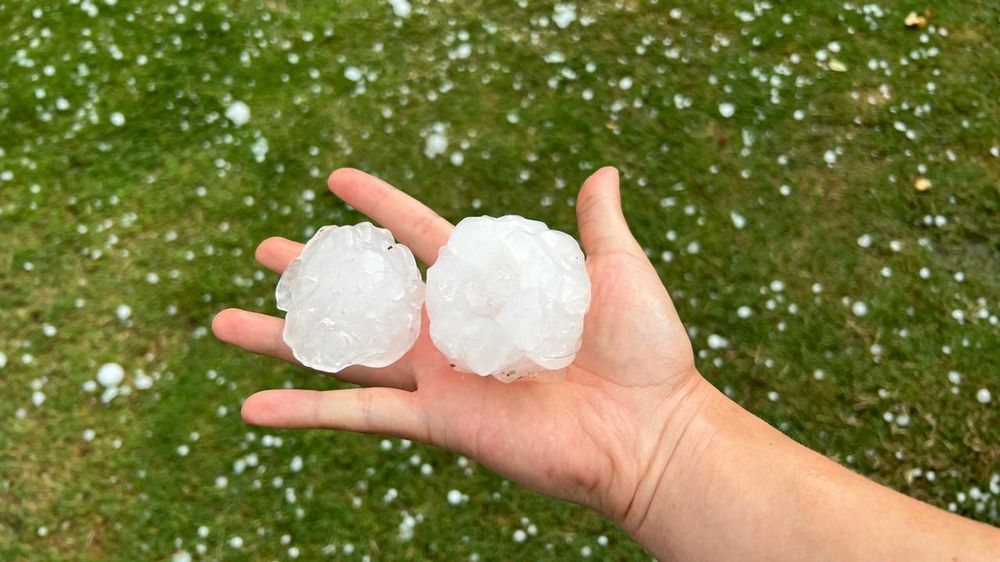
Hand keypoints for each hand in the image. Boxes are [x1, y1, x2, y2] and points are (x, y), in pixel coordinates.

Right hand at [212, 167, 703, 523]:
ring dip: (284, 337)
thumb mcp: (618, 271)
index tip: (336, 181)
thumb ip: (599, 224)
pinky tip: (251, 407)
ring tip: (224, 321)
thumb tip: (603, 173)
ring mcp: (440, 376)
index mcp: (487, 287)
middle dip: (313, 273)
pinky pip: (357, 413)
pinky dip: (302, 413)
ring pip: (344, 351)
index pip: (419, 235)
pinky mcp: (438, 420)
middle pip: (365, 294)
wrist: (651, 430)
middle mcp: (453, 330)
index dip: (378, 206)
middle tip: (265, 250)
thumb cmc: (644, 351)